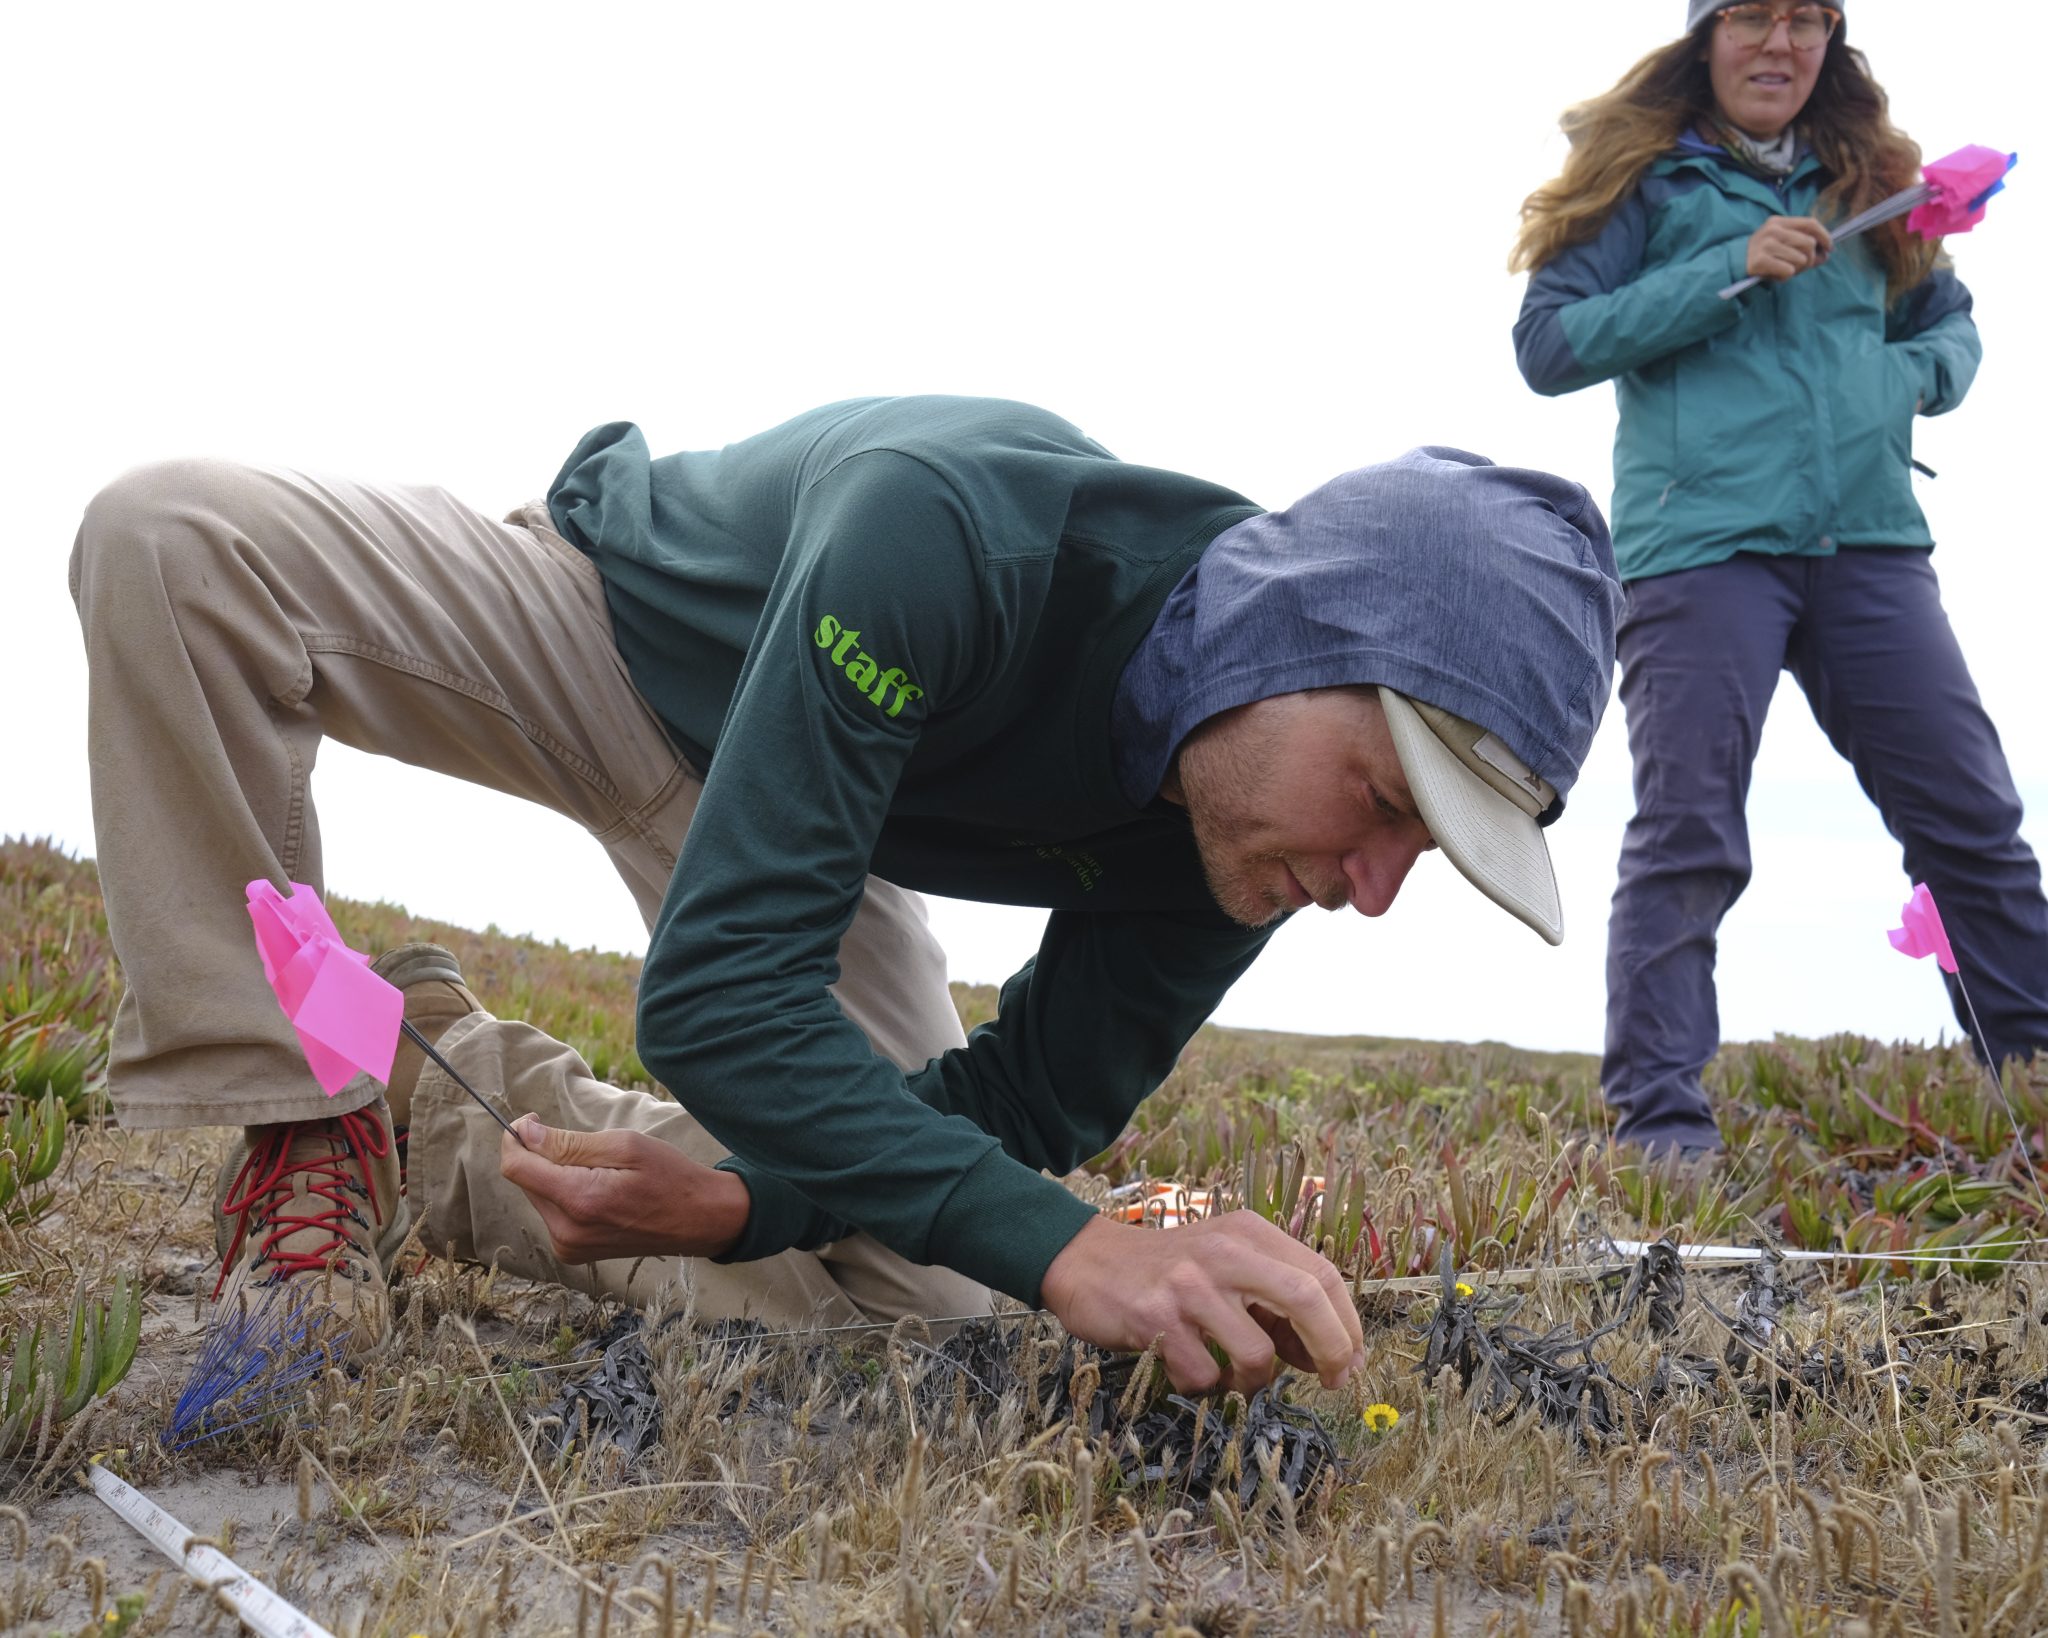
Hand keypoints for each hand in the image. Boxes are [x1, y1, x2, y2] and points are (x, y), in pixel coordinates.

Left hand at [499, 1116, 750, 1262]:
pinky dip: (563, 1193)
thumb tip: (524, 1134)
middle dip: (541, 1155)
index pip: (516, 1167)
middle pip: (525, 1180)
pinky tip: (596, 1189)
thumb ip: (569, 1143)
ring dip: (554, 1174)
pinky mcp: (572, 1251)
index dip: (515, 1138)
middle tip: (583, 1144)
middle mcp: (566, 1231)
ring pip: (537, 1194)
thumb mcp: (624, 1145)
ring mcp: (568, 1246)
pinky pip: (551, 1212)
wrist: (698, 1219)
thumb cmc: (668, 1175)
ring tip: (598, 1170)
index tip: (534, 1121)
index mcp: (579, 1201)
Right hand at [1040, 1212, 1364, 1394]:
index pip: (1323, 1274)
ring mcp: (1189, 1284)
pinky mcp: (1155, 1318)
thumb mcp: (1228, 1266)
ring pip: (1257, 1354)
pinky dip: (1205, 1385)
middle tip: (1331, 1382)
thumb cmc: (1170, 1271)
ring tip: (1231, 1373)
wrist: (1086, 1260)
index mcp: (1249, 1232)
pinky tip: (1186, 1366)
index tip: (1350, 1362)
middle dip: (1332, 1350)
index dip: (1348, 1325)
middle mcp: (1224, 1251)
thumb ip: (1275, 1302)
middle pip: (1306, 1299)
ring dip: (1254, 1381)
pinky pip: (1205, 1376)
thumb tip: (1328, 1356)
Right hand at [1746, 216, 1832, 281]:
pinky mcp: (1760, 261)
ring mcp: (1766, 245)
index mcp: (1778, 222)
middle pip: (1809, 244)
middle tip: (1802, 266)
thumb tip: (1825, 255)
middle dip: (1810, 258)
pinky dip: (1785, 277)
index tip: (1829, 248)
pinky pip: (1788, 271)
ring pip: (1801, 259)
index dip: (1824, 236)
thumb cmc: (1761, 254)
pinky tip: (1775, 275)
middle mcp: (1773, 230)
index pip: (1810, 224)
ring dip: (1796, 269)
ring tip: (1784, 270)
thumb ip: (1802, 246)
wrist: (1732, 264)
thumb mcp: (1781, 243)